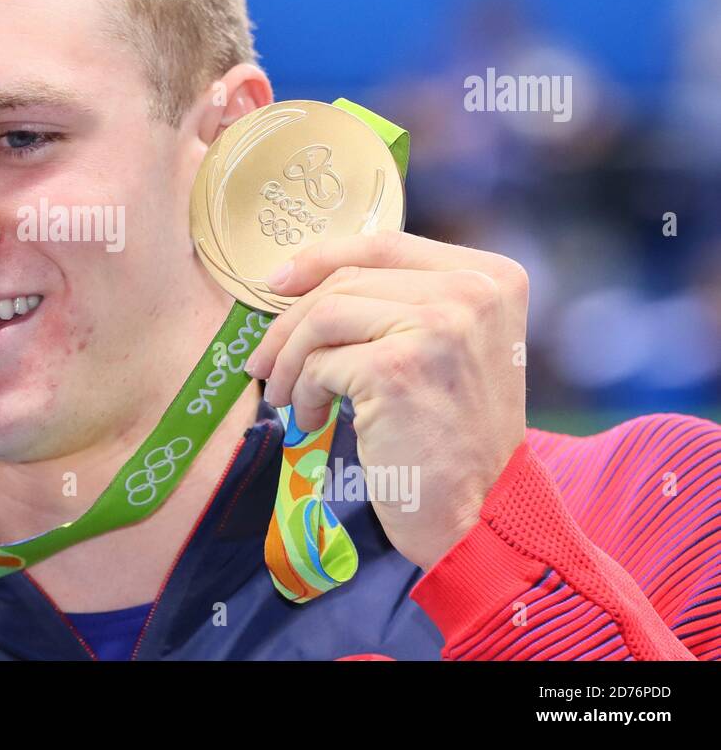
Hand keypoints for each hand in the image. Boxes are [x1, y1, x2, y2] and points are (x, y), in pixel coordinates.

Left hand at [243, 230, 528, 570]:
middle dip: (291, 321)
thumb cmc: (448, 433)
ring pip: (326, 316)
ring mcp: (439, 325)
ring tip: (288, 396)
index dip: (321, 258)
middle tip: (265, 362)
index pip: (384, 244)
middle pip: (348, 280)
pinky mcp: (399, 368)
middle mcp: (473, 292)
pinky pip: (322, 363)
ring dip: (291, 359)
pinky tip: (312, 419)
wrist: (477, 512)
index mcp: (490, 276)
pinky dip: (304, 391)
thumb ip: (399, 300)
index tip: (276, 282)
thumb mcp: (444, 346)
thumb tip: (297, 277)